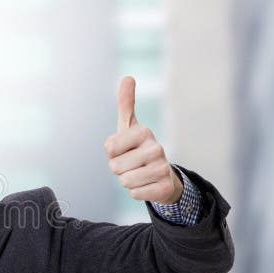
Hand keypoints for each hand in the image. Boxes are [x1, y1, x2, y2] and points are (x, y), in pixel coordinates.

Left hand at [104, 76, 182, 204]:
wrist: (162, 174)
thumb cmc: (138, 148)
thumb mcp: (129, 126)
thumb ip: (126, 103)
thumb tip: (128, 77)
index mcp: (144, 132)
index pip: (109, 148)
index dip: (112, 153)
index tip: (125, 150)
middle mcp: (156, 148)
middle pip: (115, 167)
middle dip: (119, 169)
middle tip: (132, 164)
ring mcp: (162, 168)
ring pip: (125, 182)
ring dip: (128, 181)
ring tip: (139, 173)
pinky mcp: (164, 188)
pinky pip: (135, 194)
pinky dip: (137, 192)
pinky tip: (147, 184)